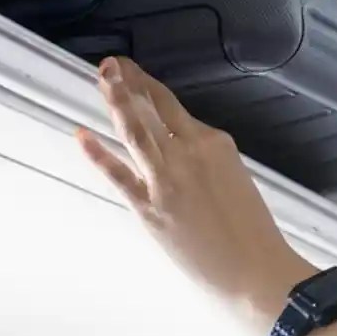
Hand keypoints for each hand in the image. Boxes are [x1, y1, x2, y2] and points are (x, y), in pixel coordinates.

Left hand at [77, 57, 316, 329]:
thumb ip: (206, 159)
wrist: (254, 270)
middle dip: (126, 83)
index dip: (147, 84)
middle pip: (151, 110)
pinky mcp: (150, 207)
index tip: (132, 71)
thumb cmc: (250, 232)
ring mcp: (167, 179)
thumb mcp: (234, 179)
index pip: (172, 106)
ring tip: (100, 79)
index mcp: (214, 143)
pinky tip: (82, 135)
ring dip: (116, 102)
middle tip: (109, 64)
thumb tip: (178, 149)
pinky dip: (98, 154)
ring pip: (135, 131)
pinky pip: (118, 174)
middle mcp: (189, 153)